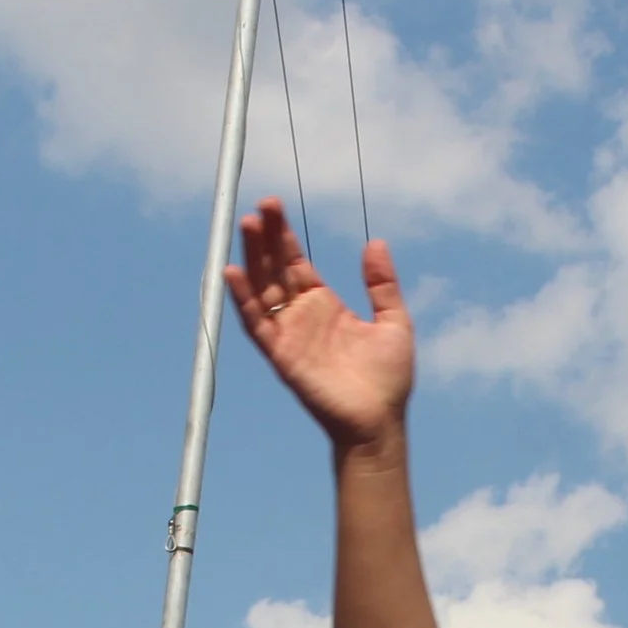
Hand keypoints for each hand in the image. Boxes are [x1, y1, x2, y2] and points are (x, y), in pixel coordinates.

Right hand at [225, 197, 413, 453]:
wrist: (378, 421)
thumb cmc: (388, 379)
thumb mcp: (394, 321)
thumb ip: (382, 284)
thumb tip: (375, 243)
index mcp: (324, 305)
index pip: (295, 262)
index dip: (282, 235)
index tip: (273, 205)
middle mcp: (301, 317)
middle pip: (274, 269)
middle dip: (265, 238)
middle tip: (260, 206)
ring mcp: (289, 335)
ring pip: (262, 289)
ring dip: (251, 259)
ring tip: (245, 225)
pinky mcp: (281, 355)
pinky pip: (256, 324)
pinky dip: (242, 300)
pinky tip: (233, 273)